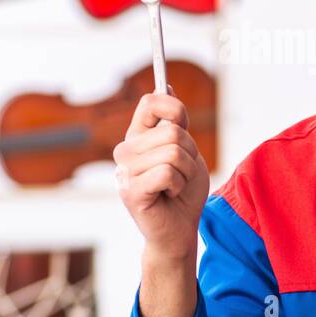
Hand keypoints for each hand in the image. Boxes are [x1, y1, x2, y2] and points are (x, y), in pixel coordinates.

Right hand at [113, 84, 210, 260]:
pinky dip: (179, 186)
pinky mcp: (130, 191)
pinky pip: (167, 173)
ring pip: (173, 153)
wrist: (178, 231)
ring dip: (187, 173)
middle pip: (173, 132)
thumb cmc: (183, 192)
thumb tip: (167, 86)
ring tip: (175, 186)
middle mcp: (126, 150)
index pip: (151, 102)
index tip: (183, 125)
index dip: (175, 109)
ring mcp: (125, 171)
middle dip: (190, 155)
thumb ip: (175, 123)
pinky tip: (169, 196)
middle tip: (181, 174)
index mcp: (138, 137)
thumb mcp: (187, 151)